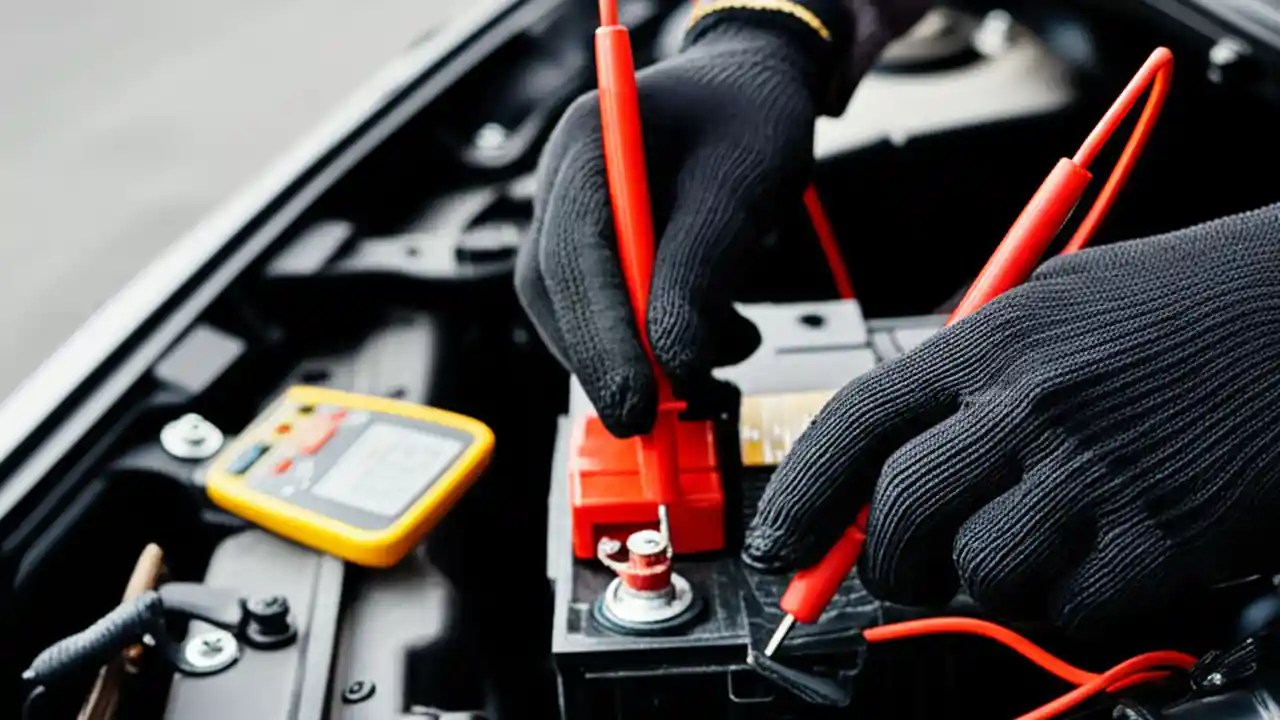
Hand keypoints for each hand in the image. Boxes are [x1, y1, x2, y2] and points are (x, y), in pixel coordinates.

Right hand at [515, 21, 822, 436]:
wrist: (754, 89)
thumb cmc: (749, 115)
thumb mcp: (742, 186)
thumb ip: (702, 272)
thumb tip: (674, 364)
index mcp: (588, 146)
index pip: (570, 258)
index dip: (598, 338)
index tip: (634, 402)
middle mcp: (566, 185)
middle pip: (557, 294)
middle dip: (610, 362)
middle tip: (661, 416)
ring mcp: (577, 219)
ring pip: (581, 312)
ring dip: (642, 357)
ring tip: (718, 363)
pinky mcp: (602, 251)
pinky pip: (613, 311)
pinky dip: (659, 343)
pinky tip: (716, 340)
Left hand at [744, 204, 1279, 633]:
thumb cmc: (1180, 300)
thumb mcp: (1050, 299)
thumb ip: (964, 367)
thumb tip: (884, 449)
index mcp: (992, 340)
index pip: (853, 426)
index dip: (798, 497)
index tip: (777, 547)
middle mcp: (1033, 403)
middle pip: (899, 514)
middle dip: (882, 562)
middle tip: (903, 566)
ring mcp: (1098, 472)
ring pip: (977, 574)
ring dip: (984, 581)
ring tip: (1023, 546)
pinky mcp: (1164, 535)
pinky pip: (1071, 605)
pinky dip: (1070, 601)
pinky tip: (1098, 556)